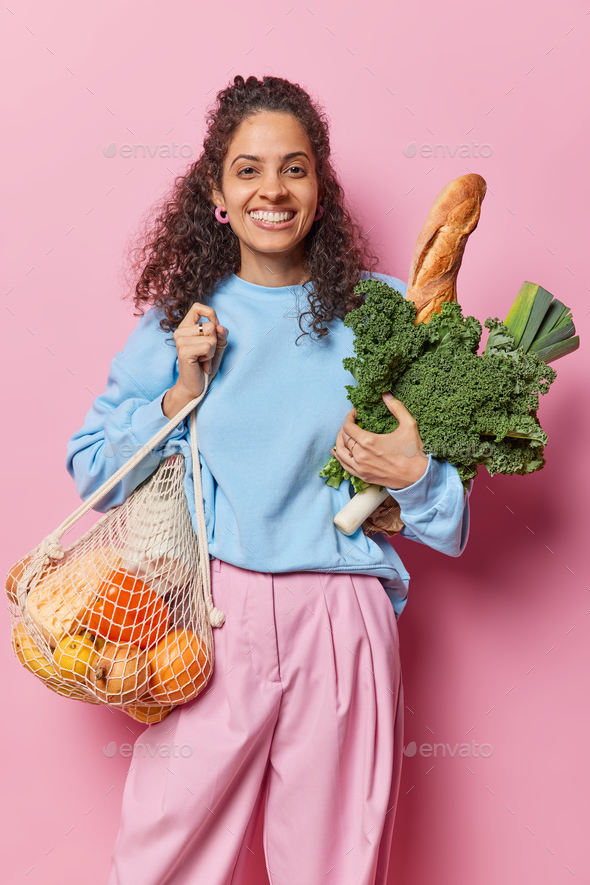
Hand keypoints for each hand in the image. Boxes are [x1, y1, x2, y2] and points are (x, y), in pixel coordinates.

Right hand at [162, 302, 227, 417]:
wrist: (194, 385)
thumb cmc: (204, 365)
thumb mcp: (216, 346)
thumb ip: (220, 334)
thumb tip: (220, 327)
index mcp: (186, 326)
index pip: (199, 307)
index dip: (211, 316)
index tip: (212, 333)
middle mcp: (180, 331)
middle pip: (210, 325)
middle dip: (214, 342)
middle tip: (205, 354)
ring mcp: (180, 340)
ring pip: (211, 336)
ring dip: (212, 351)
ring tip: (203, 359)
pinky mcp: (184, 351)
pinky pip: (208, 346)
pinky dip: (209, 357)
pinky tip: (201, 363)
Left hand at [331, 392, 428, 489]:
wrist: (417, 477)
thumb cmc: (413, 451)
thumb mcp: (408, 425)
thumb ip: (396, 407)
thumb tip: (386, 394)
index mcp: (369, 442)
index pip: (348, 427)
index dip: (349, 417)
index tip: (354, 413)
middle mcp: (360, 456)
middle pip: (342, 438)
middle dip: (344, 428)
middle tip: (351, 423)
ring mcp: (360, 468)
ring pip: (340, 453)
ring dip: (339, 441)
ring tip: (344, 435)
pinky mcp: (363, 476)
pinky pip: (344, 466)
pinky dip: (339, 457)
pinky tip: (338, 452)